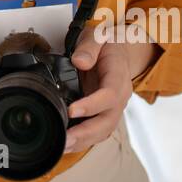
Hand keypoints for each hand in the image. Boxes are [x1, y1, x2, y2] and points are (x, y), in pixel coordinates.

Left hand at [63, 23, 156, 153]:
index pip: (109, 95)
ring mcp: (113, 108)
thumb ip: (89, 47)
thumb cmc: (107, 44)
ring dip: (83, 141)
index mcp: (119, 77)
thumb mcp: (99, 35)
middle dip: (86, 133)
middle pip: (108, 121)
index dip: (92, 105)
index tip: (72, 110)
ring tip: (62, 146)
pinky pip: (96, 132)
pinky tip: (66, 144)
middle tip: (65, 139)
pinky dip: (83, 140)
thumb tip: (79, 61)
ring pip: (103, 131)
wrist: (120, 52)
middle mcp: (119, 97)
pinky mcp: (104, 114)